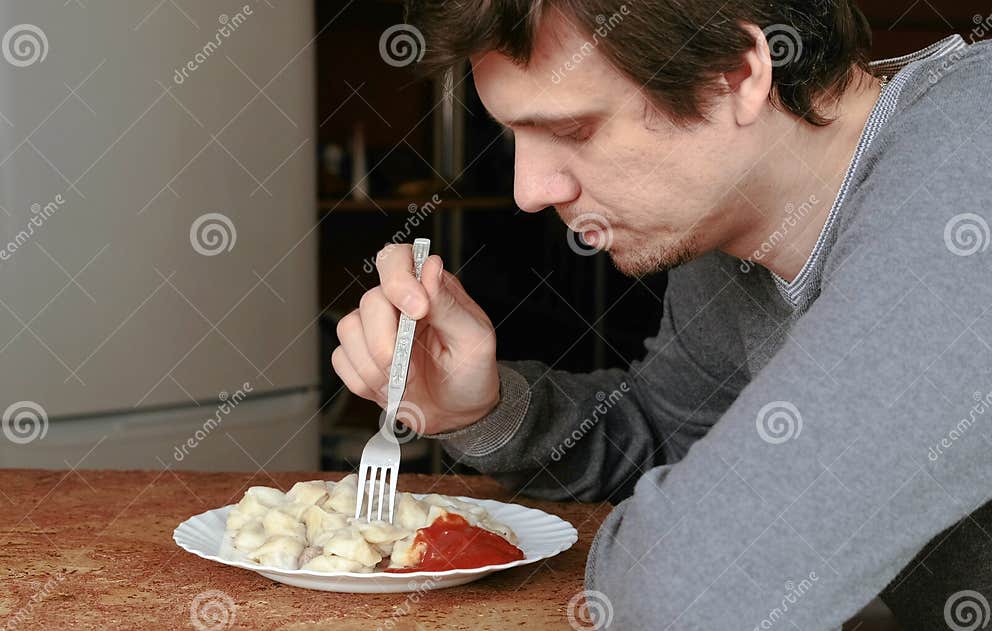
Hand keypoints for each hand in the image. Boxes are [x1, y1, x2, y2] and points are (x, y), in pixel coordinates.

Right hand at [331, 244, 499, 434]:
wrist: (458, 414)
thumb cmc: (471, 372)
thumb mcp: (474, 340)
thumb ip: (450, 305)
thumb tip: (431, 267)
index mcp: (426, 289)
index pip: (396, 259)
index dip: (398, 279)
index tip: (417, 310)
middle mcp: (395, 304)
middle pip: (370, 301)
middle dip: (387, 342)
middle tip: (410, 368)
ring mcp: (373, 329)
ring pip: (348, 330)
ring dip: (375, 366)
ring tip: (404, 380)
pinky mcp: (358, 355)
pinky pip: (341, 359)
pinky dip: (364, 380)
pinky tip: (389, 386)